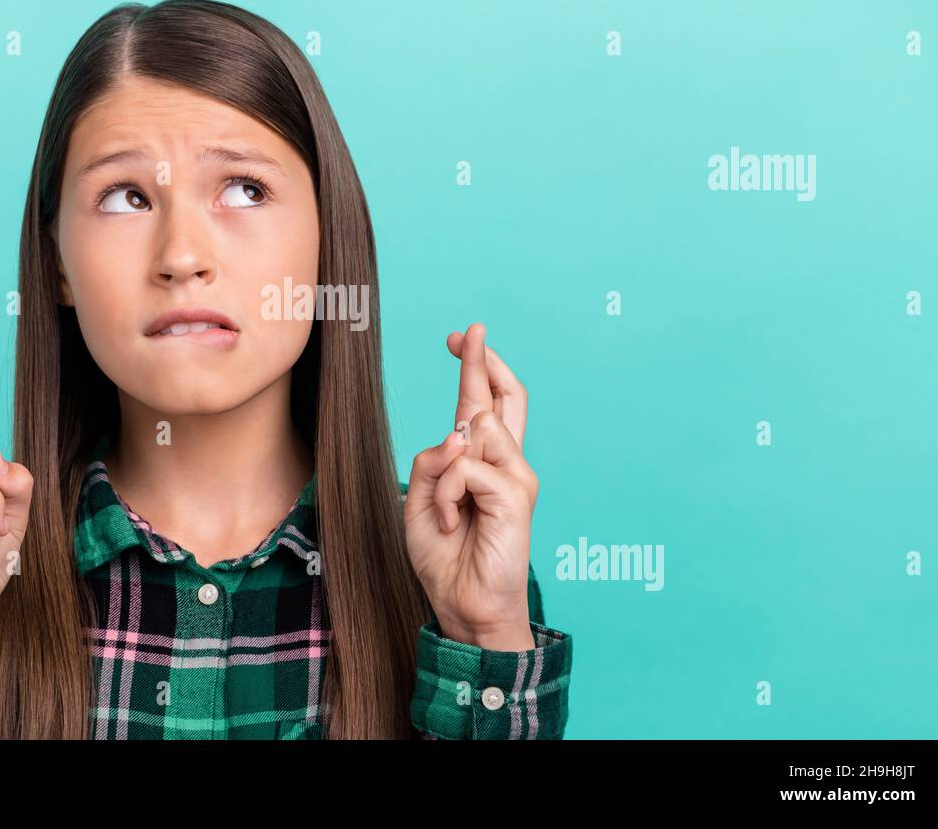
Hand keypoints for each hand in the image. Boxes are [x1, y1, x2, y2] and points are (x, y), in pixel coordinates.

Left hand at [403, 323, 539, 650]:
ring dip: (443, 471)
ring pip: (473, 430)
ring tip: (447, 512)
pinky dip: (449, 494)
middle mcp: (506, 464)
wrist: (465, 605)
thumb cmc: (446, 557)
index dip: (477, 368)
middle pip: (502, 398)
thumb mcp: (420, 502)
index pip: (485, 404)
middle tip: (467, 332)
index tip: (461, 338)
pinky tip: (454, 521)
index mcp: (483, 464)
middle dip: (481, 361)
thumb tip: (457, 432)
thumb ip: (432, 463)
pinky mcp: (517, 495)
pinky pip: (466, 467)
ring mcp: (516, 477)